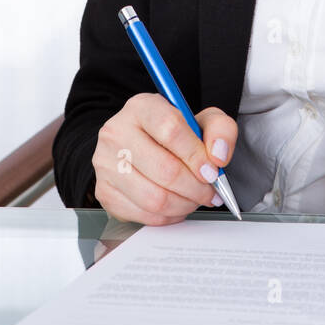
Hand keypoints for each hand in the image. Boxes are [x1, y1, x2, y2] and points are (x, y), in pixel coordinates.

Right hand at [92, 93, 237, 224]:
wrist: (139, 146)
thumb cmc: (172, 135)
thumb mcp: (201, 121)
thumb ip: (220, 130)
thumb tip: (218, 156)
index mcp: (141, 107)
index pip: (170, 129)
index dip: (196, 155)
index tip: (212, 169)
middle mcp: (117, 132)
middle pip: (164, 169)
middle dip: (195, 187)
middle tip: (209, 191)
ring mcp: (106, 164)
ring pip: (154, 198)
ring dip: (184, 204)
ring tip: (195, 199)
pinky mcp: (105, 192)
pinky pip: (144, 215)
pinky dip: (168, 216)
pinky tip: (177, 206)